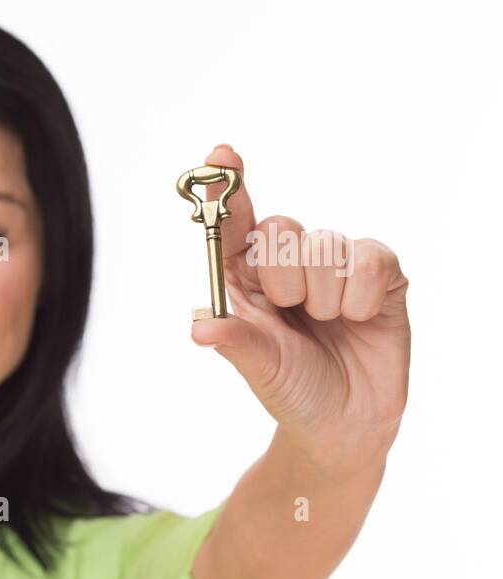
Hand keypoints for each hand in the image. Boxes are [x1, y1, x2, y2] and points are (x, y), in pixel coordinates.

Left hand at [191, 144, 410, 468]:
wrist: (344, 422)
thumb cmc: (291, 389)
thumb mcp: (258, 367)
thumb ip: (234, 339)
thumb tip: (199, 327)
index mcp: (246, 279)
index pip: (234, 224)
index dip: (228, 189)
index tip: (221, 155)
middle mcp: (287, 264)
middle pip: (278, 229)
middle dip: (280, 277)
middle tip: (289, 312)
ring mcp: (334, 266)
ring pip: (324, 246)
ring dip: (321, 297)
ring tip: (324, 325)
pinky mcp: (379, 274)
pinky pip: (368, 260)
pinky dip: (359, 298)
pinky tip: (357, 319)